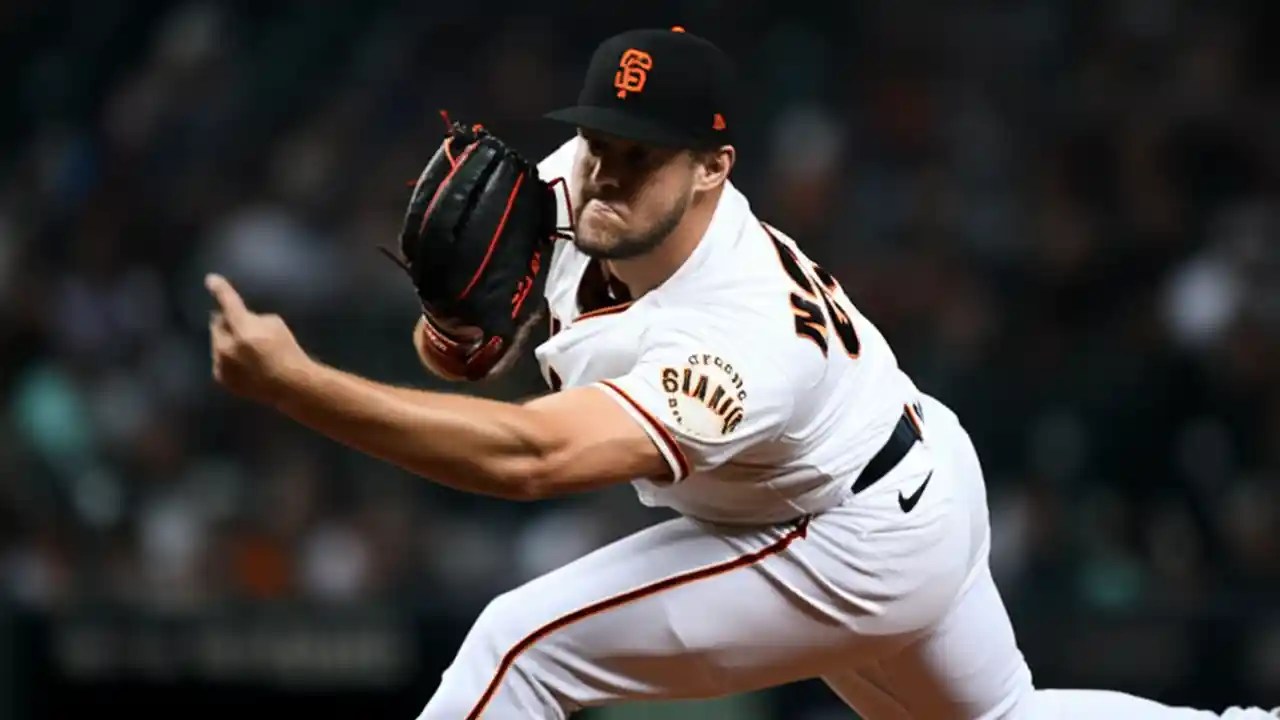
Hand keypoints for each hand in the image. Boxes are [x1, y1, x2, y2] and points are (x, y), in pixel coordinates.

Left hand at [206, 273, 309, 403]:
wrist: (290, 385)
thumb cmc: (288, 351)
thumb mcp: (274, 324)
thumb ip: (253, 318)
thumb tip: (241, 320)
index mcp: (243, 328)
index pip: (228, 303)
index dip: (220, 289)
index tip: (211, 279)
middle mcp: (227, 346)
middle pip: (217, 324)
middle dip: (226, 322)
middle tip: (241, 326)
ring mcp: (222, 364)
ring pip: (217, 343)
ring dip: (227, 340)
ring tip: (247, 350)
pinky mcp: (222, 378)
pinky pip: (219, 360)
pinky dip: (228, 357)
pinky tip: (245, 363)